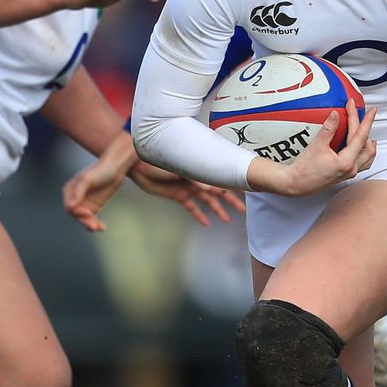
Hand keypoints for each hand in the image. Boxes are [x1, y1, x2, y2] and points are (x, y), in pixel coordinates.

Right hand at [62, 146, 132, 232]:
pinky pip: (93, 219)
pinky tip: (102, 227)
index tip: (88, 213)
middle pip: (76, 215)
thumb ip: (78, 191)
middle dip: (84, 221)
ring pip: (84, 219)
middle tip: (93, 226)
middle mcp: (75, 199)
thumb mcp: (87, 179)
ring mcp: (85, 204)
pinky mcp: (94, 208)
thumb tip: (70, 206)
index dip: (77, 212)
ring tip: (98, 228)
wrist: (115, 168)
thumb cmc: (100, 170)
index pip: (70, 207)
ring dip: (90, 225)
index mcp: (70, 191)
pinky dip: (96, 224)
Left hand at [129, 162, 244, 227]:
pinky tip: (206, 224)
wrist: (139, 166)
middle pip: (218, 192)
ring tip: (227, 220)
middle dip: (231, 201)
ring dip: (217, 210)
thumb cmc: (159, 162)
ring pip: (207, 201)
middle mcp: (197, 179)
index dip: (234, 184)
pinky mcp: (179, 196)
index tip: (247, 190)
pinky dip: (199, 215)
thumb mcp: (179, 170)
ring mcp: (189, 188)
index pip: (220, 178)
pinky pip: (192, 208)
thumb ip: (196, 179)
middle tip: (243, 210)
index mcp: (200, 170)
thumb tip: (213, 188)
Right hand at [253, 99, 376, 195]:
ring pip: (367, 156)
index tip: (371, 110)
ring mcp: (349, 173)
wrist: (297, 184)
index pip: (361, 137)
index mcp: (346, 162)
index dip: (366, 120)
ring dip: (368, 141)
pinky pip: (362, 162)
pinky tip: (359, 146)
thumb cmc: (304, 169)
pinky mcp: (345, 174)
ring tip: (365, 129)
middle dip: (365, 127)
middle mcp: (351, 169)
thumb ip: (329, 128)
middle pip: (366, 145)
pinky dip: (363, 151)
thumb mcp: (317, 145)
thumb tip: (335, 114)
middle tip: (360, 113)